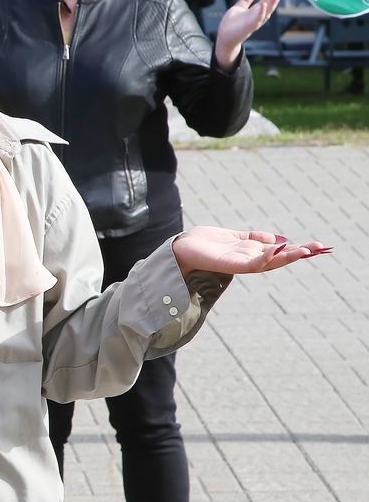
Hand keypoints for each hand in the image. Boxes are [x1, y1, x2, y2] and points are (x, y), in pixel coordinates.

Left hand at [171, 226, 327, 277]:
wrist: (180, 247)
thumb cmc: (204, 242)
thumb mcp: (234, 236)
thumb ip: (253, 238)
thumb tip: (277, 239)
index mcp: (251, 252)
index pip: (279, 252)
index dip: (297, 249)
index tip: (318, 245)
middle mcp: (248, 260)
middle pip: (279, 258)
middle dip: (300, 253)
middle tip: (321, 248)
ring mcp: (240, 263)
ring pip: (269, 263)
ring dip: (287, 257)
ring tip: (305, 250)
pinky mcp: (229, 264)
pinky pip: (251, 263)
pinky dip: (265, 257)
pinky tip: (278, 248)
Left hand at [214, 0, 283, 68]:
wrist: (224, 38)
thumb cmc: (231, 25)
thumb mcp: (238, 8)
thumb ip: (245, 0)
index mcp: (255, 11)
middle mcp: (257, 16)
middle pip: (269, 4)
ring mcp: (254, 22)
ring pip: (266, 12)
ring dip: (272, 3)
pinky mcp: (248, 28)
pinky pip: (256, 20)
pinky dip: (261, 13)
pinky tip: (263, 4)